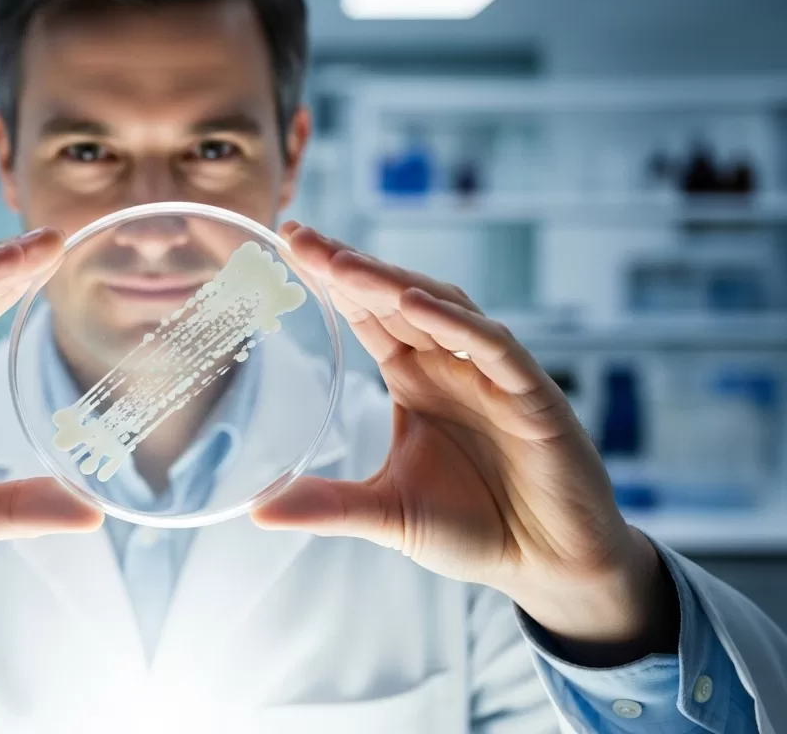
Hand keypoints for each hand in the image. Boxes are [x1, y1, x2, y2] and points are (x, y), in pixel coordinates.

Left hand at [252, 223, 676, 663]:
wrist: (548, 565)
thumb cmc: (473, 530)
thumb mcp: (385, 514)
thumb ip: (325, 505)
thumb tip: (255, 512)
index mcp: (414, 378)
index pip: (366, 314)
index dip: (330, 281)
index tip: (286, 249)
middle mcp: (450, 365)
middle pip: (395, 298)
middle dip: (347, 266)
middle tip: (298, 237)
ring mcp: (492, 374)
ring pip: (441, 309)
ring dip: (393, 283)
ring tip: (342, 263)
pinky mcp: (532, 396)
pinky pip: (493, 348)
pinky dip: (456, 323)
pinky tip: (416, 303)